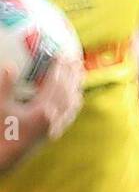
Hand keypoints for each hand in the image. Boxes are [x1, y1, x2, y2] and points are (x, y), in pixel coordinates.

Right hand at [0, 57, 83, 171]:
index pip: (56, 84)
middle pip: (68, 93)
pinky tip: (72, 100)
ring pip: (71, 105)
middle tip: (76, 58)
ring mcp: (53, 130)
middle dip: (73, 74)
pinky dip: (72, 104)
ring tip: (79, 75)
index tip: (63, 53)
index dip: (60, 67)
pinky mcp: (49, 138)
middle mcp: (52, 121)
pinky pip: (67, 117)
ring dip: (75, 87)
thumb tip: (9, 66)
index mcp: (42, 111)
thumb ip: (4, 87)